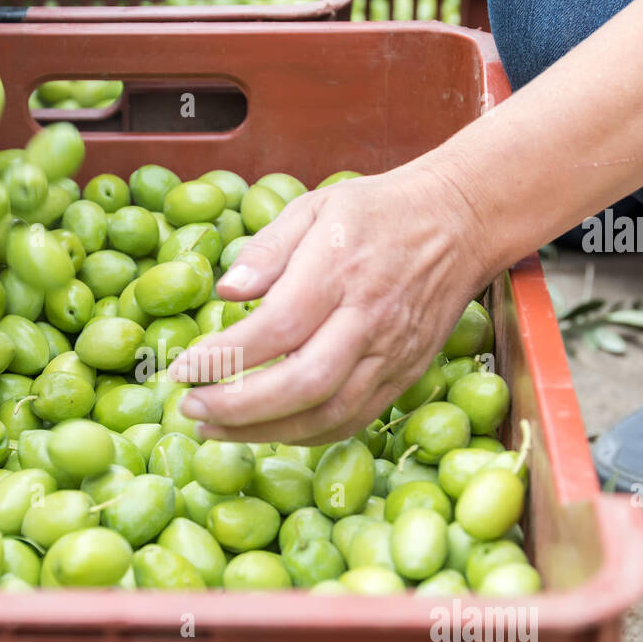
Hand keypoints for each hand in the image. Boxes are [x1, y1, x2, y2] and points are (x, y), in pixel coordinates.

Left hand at [167, 162, 492, 444]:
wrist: (461, 223)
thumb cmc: (377, 212)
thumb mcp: (315, 206)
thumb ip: (267, 249)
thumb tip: (225, 290)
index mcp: (341, 270)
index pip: (277, 327)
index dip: (225, 356)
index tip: (181, 369)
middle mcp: (370, 319)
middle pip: (303, 383)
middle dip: (238, 406)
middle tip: (189, 407)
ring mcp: (392, 354)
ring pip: (328, 414)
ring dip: (263, 431)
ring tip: (213, 428)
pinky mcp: (404, 376)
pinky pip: (352, 421)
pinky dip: (303, 435)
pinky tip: (263, 431)